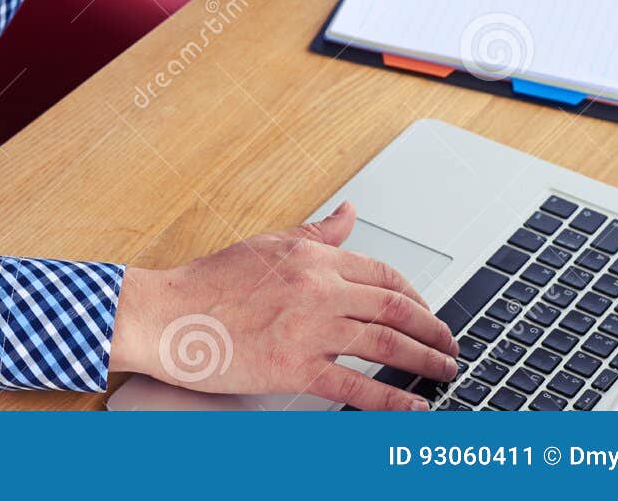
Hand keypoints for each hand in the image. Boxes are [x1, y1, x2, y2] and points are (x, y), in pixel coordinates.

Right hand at [108, 201, 459, 408]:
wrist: (167, 314)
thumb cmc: (208, 283)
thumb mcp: (267, 244)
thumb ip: (315, 232)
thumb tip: (349, 212)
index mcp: (313, 258)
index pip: (383, 273)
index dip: (415, 295)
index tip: (427, 311)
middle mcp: (319, 289)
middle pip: (395, 307)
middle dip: (433, 329)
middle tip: (450, 345)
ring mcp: (310, 329)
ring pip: (386, 343)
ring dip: (425, 359)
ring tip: (444, 371)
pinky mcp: (296, 368)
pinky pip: (358, 386)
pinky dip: (394, 399)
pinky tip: (415, 405)